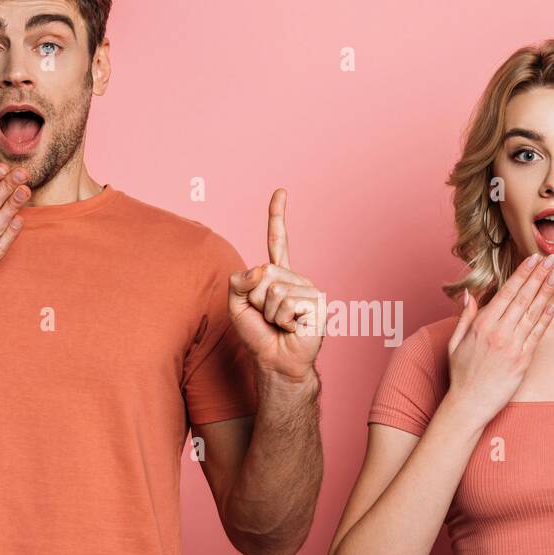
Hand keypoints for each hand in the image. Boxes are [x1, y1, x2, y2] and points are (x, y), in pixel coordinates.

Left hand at [228, 188, 325, 382]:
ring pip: (274, 289)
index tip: (281, 192)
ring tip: (280, 324)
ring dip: (269, 312)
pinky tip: (292, 328)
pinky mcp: (317, 303)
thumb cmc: (258, 335)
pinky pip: (286, 303)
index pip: (277, 241)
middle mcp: (295, 278)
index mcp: (278, 275)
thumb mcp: (236, 305)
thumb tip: (262, 270)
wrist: (276, 362)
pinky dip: (282, 320)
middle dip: (256, 299)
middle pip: (264, 273)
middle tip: (267, 317)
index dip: (278, 216)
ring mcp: (308, 289)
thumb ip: (238, 281)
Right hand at [445, 253, 553, 425]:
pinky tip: (552, 306)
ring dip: (545, 292)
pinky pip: (537, 335)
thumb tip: (470, 295)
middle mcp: (498, 332)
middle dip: (538, 276)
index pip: (506, 292)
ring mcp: (512, 346)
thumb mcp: (455, 342)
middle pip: (522, 298)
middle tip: (551, 259)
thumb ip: (465, 317)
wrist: (468, 404)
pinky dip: (545, 320)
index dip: (521, 274)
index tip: (531, 259)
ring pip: (532, 313)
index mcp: (481, 325)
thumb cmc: (461, 374)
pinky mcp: (522, 361)